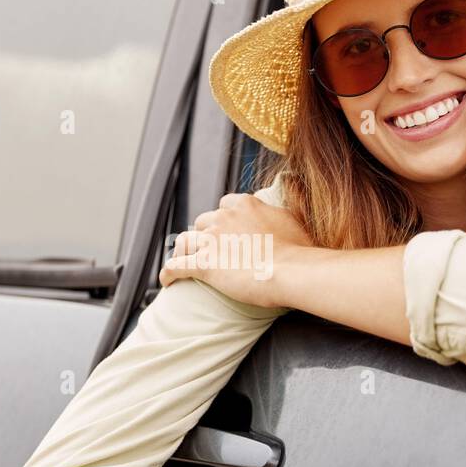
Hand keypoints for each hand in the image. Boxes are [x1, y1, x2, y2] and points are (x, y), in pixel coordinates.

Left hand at [159, 192, 312, 307]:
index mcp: (243, 205)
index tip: (228, 230)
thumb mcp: (293, 218)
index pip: (225, 205)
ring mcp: (211, 240)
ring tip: (183, 260)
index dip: (224, 218)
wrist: (292, 271)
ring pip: (185, 241)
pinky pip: (176, 267)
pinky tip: (167, 281)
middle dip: (203, 234)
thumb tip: (289, 186)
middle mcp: (223, 218)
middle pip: (202, 222)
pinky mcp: (203, 264)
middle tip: (209, 249)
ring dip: (183, 250)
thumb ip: (283, 204)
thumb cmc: (298, 250)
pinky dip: (169, 273)